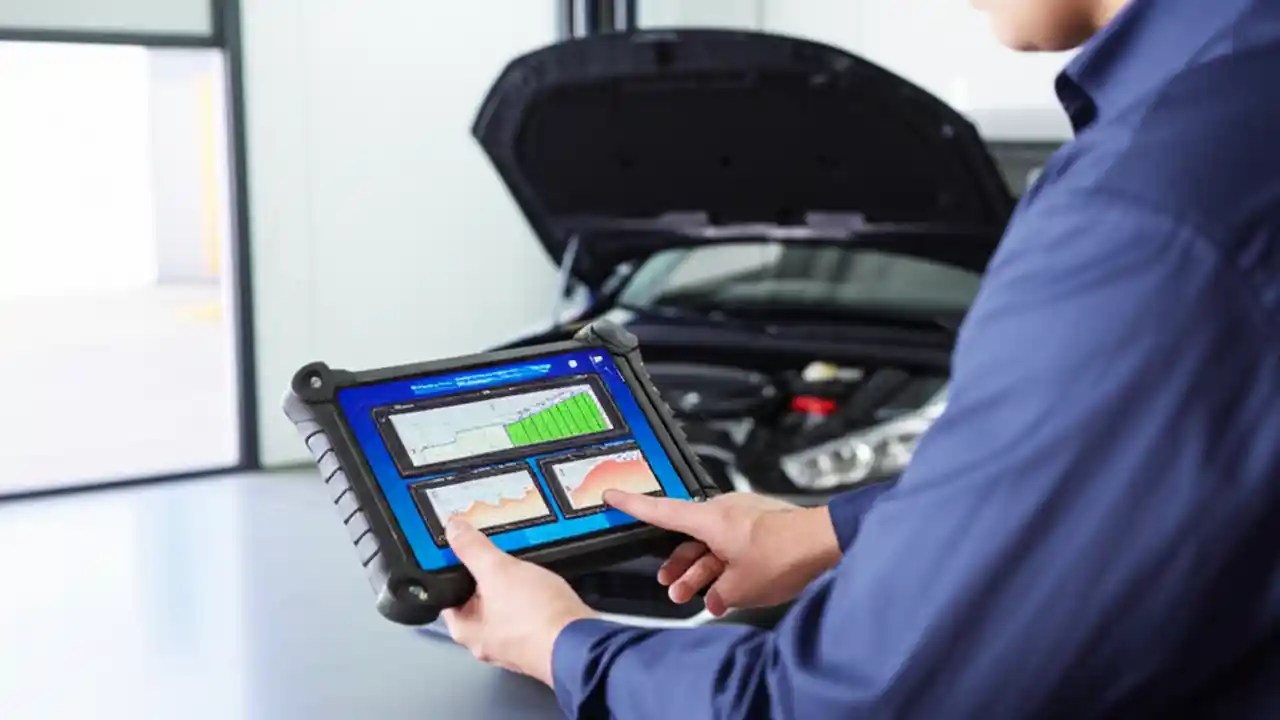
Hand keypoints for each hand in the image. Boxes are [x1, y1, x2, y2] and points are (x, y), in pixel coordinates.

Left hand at [440, 519, 595, 685]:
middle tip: (494, 553)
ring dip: (512, 586)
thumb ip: (472, 549)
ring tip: (520, 565)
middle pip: (477, 600)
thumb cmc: (535, 617)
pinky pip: (529, 613)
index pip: (447, 595)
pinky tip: (541, 585)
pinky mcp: (539, 640)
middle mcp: (487, 642)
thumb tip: (453, 530)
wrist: (580, 641)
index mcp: (466, 630)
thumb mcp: (497, 571)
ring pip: (505, 606)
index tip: (460, 549)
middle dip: (486, 576)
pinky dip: (532, 598)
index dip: (451, 570)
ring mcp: (514, 643)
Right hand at [604, 490, 840, 616]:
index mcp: (709, 519)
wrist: (824, 545)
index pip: (661, 510)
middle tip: (669, 586)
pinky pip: (732, 547)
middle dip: (678, 565)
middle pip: (688, 537)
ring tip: (694, 597)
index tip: (612, 497)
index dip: (633, 506)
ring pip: (711, 545)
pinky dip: (725, 568)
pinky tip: (724, 593)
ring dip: (702, 571)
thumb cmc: (783, 555)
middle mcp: (724, 513)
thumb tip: (714, 597)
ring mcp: (744, 519)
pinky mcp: (762, 528)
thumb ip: (718, 593)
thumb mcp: (739, 586)